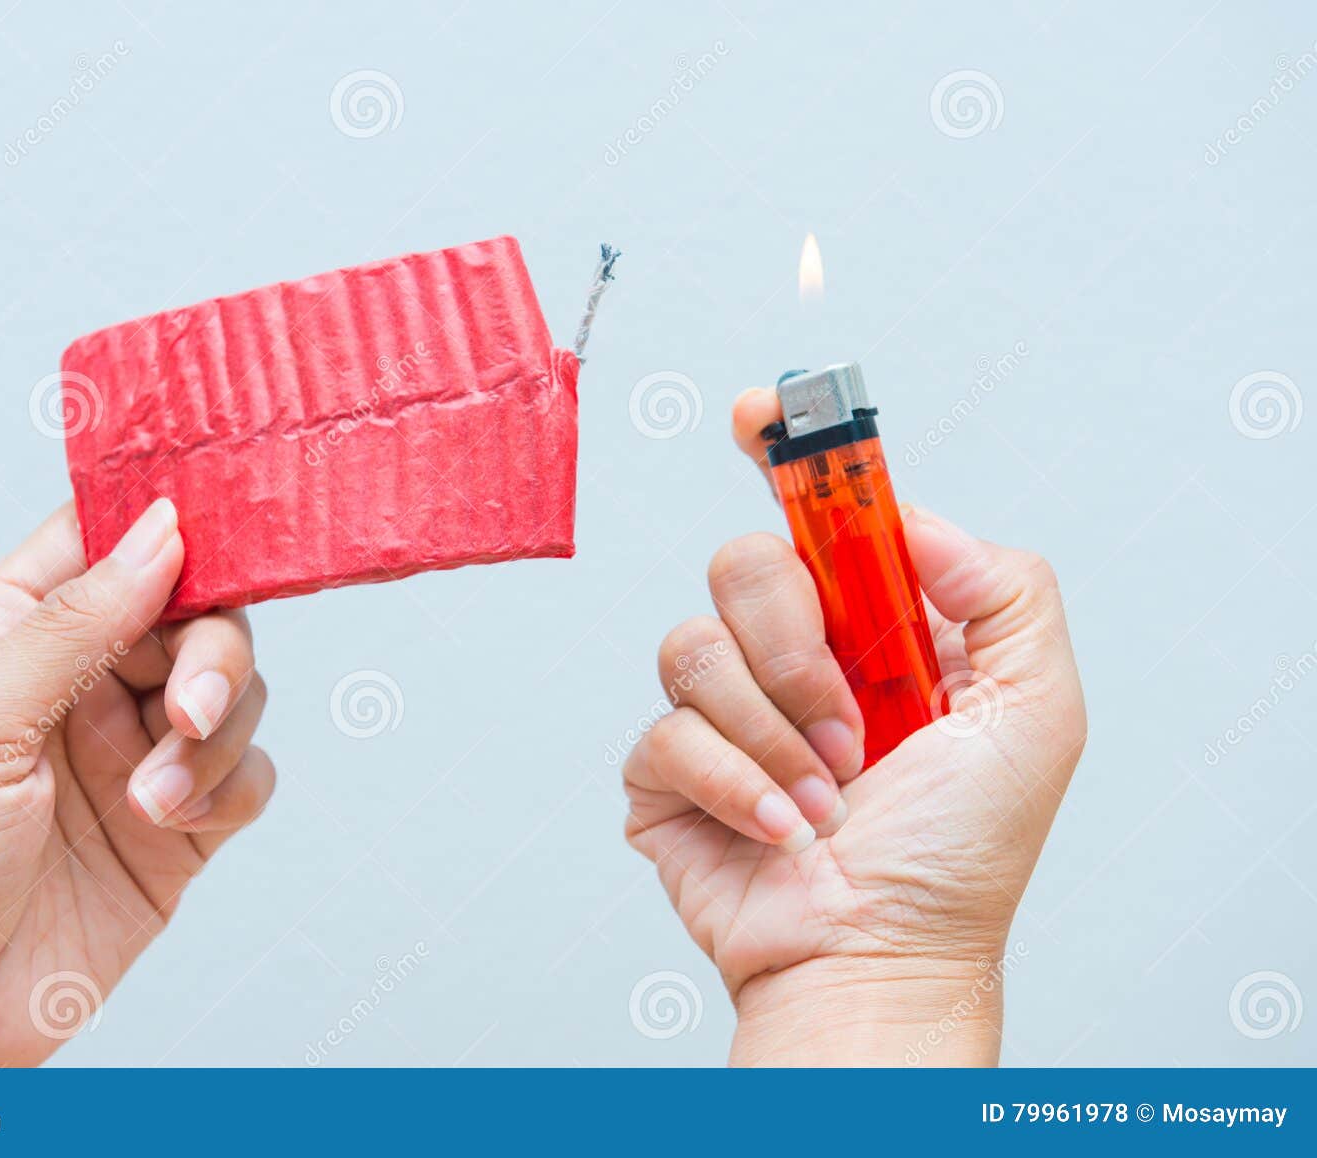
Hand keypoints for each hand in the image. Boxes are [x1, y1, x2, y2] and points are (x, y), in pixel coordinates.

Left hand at [0, 499, 271, 1066]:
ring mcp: (134, 751)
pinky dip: (229, 789)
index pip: (102, 542)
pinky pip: (250, 773)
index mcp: (10, 634)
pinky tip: (172, 822)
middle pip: (193, 614)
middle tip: (187, 710)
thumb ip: (74, 623)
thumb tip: (159, 532)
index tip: (217, 533)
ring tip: (152, 798)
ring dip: (212, 738)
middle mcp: (81, 682)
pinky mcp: (180, 821)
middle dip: (209, 656)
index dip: (164, 526)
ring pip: (233, 692)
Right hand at [621, 390, 1085, 1065]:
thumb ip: (1008, 592)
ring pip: (694, 644)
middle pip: (744, 563)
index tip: (760, 416)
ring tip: (825, 794)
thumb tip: (917, 521)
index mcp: (871, 628)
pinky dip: (736, 786)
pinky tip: (781, 829)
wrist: (879, 962)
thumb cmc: (960, 859)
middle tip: (851, 721)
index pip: (816, 514)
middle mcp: (791, 658)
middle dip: (796, 644)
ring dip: (775, 731)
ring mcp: (723, 715)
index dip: (786, 453)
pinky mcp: (666, 773)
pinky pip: (667, 732)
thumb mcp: (1038, 715)